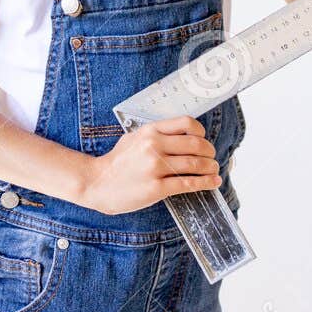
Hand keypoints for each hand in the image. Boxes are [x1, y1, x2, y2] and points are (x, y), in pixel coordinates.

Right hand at [78, 116, 220, 214]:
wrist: (97, 183)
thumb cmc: (117, 162)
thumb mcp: (134, 138)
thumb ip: (157, 134)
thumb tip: (185, 136)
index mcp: (150, 130)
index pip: (187, 123)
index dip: (202, 132)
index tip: (204, 140)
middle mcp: (154, 145)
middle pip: (196, 145)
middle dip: (210, 152)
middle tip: (213, 158)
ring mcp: (155, 167)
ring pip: (195, 164)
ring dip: (211, 168)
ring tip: (215, 171)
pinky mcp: (156, 187)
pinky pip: (188, 183)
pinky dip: (205, 183)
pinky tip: (212, 183)